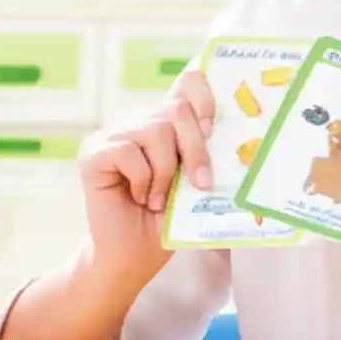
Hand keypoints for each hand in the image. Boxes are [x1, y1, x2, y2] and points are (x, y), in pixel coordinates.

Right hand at [77, 70, 214, 280]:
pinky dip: (143, 179)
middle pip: (177, 109)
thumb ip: (212, 157)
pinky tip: (140, 197)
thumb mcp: (199, 183)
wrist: (134, 256)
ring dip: (166, 172)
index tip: (213, 126)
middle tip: (201, 182)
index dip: (204, 94)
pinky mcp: (93, 152)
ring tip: (162, 198)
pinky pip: (127, 152)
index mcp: (170, 123)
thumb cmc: (170, 219)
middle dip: (196, 149)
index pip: (188, 83)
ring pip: (156, 130)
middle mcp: (141, 121)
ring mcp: (114, 134)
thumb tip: (247, 142)